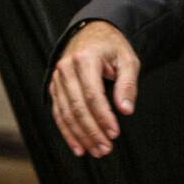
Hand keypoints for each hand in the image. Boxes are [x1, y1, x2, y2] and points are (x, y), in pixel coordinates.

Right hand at [50, 20, 139, 157]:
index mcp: (85, 59)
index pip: (92, 94)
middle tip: (105, 148)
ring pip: (66, 113)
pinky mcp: (55, 87)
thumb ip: (128, 84)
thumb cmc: (112, 47)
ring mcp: (58, 79)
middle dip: (91, 131)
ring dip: (80, 135)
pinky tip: (78, 147)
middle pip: (77, 107)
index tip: (114, 134)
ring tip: (95, 151)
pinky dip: (67, 132)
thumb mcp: (127, 59)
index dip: (103, 117)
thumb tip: (126, 110)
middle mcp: (67, 69)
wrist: (91, 33)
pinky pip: (58, 113)